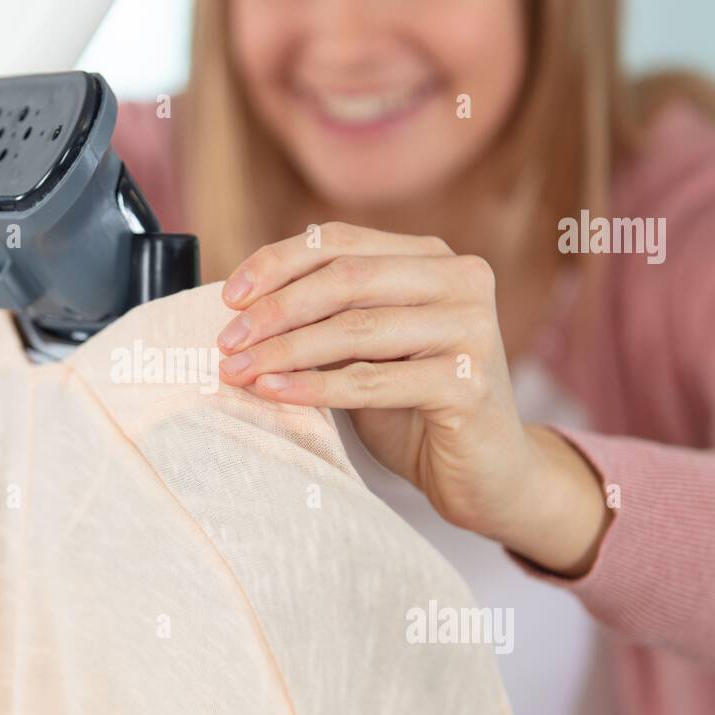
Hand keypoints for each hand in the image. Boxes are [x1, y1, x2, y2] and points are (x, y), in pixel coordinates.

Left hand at [214, 222, 608, 574]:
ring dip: (286, 350)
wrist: (487, 473)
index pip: (340, 241)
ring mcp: (471, 329)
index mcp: (432, 258)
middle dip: (275, 309)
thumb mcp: (367, 349)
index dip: (277, 262)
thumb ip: (326, 316)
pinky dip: (315, 388)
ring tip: (238, 370)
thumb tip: (239, 308)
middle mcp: (461, 280)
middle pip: (346, 279)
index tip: (228, 296)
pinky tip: (274, 393)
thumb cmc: (416, 407)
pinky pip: (372, 381)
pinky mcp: (468, 383)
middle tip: (226, 340)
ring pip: (356, 329)